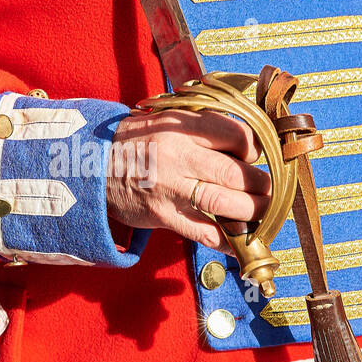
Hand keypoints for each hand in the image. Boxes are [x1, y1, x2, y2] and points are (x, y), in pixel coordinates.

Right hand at [106, 108, 270, 252]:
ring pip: (224, 203)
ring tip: (262, 211)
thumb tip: (248, 145)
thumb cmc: (137, 140)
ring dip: (252, 211)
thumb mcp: (168, 120)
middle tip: (269, 189)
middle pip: (235, 174)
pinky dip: (229, 240)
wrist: (92, 165)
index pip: (235, 136)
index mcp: (182, 128)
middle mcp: (178, 157)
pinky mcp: (164, 216)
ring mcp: (171, 189)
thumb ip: (204, 128)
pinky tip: (244, 241)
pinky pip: (205, 233)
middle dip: (261, 185)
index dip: (254, 149)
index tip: (256, 157)